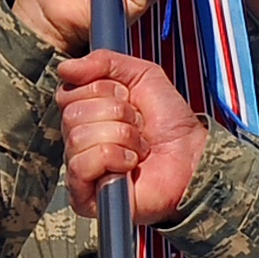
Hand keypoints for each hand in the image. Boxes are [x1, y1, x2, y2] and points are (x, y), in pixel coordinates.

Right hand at [57, 50, 206, 222]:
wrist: (193, 156)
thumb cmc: (170, 122)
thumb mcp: (142, 75)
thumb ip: (105, 62)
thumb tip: (65, 68)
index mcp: (85, 113)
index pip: (68, 93)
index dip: (103, 90)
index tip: (128, 99)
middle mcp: (77, 140)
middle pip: (72, 114)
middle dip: (116, 114)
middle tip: (138, 125)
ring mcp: (79, 168)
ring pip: (79, 137)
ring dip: (121, 136)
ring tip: (138, 146)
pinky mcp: (84, 196)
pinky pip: (81, 165)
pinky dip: (113, 158)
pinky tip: (130, 164)